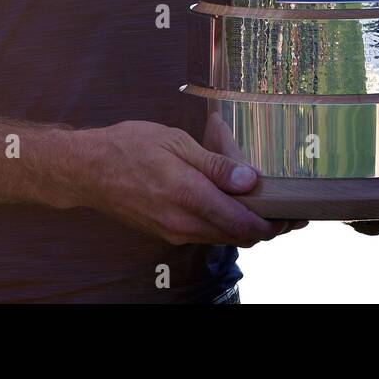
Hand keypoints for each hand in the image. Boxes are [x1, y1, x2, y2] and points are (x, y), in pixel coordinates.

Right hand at [78, 121, 307, 247]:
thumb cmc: (129, 146)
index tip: (292, 212)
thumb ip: (215, 164)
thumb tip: (251, 181)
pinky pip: (205, 233)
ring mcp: (173, 232)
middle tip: (285, 207)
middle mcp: (183, 223)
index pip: (242, 224)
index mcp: (188, 196)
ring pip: (222, 237)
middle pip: (237, 236)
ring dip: (244, 225)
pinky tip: (229, 202)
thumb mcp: (176, 142)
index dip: (272, 223)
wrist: (87, 169)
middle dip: (265, 226)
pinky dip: (223, 223)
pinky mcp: (166, 232)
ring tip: (261, 201)